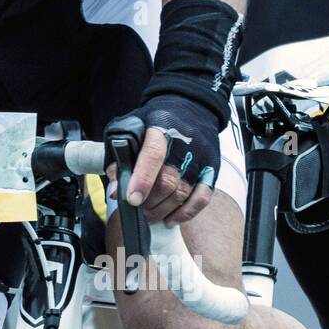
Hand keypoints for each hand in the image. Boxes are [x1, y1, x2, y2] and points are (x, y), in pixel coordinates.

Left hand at [126, 96, 223, 223]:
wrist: (192, 109)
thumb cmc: (156, 123)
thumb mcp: (132, 128)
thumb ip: (121, 157)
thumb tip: (117, 190)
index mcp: (161, 129)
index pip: (153, 156)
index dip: (142, 180)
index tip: (132, 200)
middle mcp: (184, 144)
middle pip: (168, 181)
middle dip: (150, 202)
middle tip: (138, 210)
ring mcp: (200, 159)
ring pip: (183, 193)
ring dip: (164, 210)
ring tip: (150, 216)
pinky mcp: (211, 170)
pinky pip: (202, 198)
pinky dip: (186, 213)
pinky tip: (171, 219)